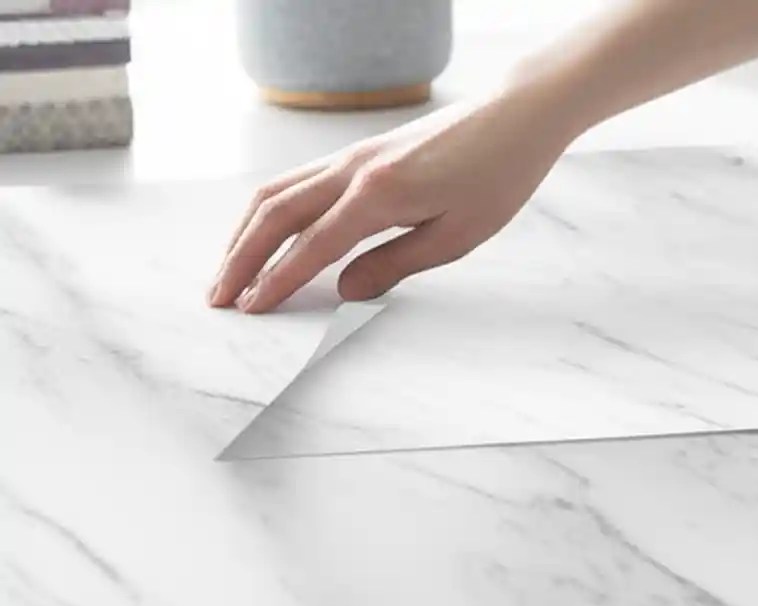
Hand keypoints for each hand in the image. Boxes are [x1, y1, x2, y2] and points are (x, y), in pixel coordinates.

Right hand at [208, 89, 576, 312]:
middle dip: (241, 259)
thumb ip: (395, 264)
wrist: (515, 117)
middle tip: (218, 298)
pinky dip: (271, 210)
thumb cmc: (497, 177)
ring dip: (246, 232)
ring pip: (278, 191)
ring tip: (230, 270)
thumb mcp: (456, 236)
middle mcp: (353, 170)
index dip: (277, 282)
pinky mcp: (361, 153)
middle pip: (274, 214)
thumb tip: (344, 292)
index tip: (249, 310)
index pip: (311, 247)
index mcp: (378, 195)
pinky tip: (268, 232)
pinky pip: (299, 180)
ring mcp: (353, 156)